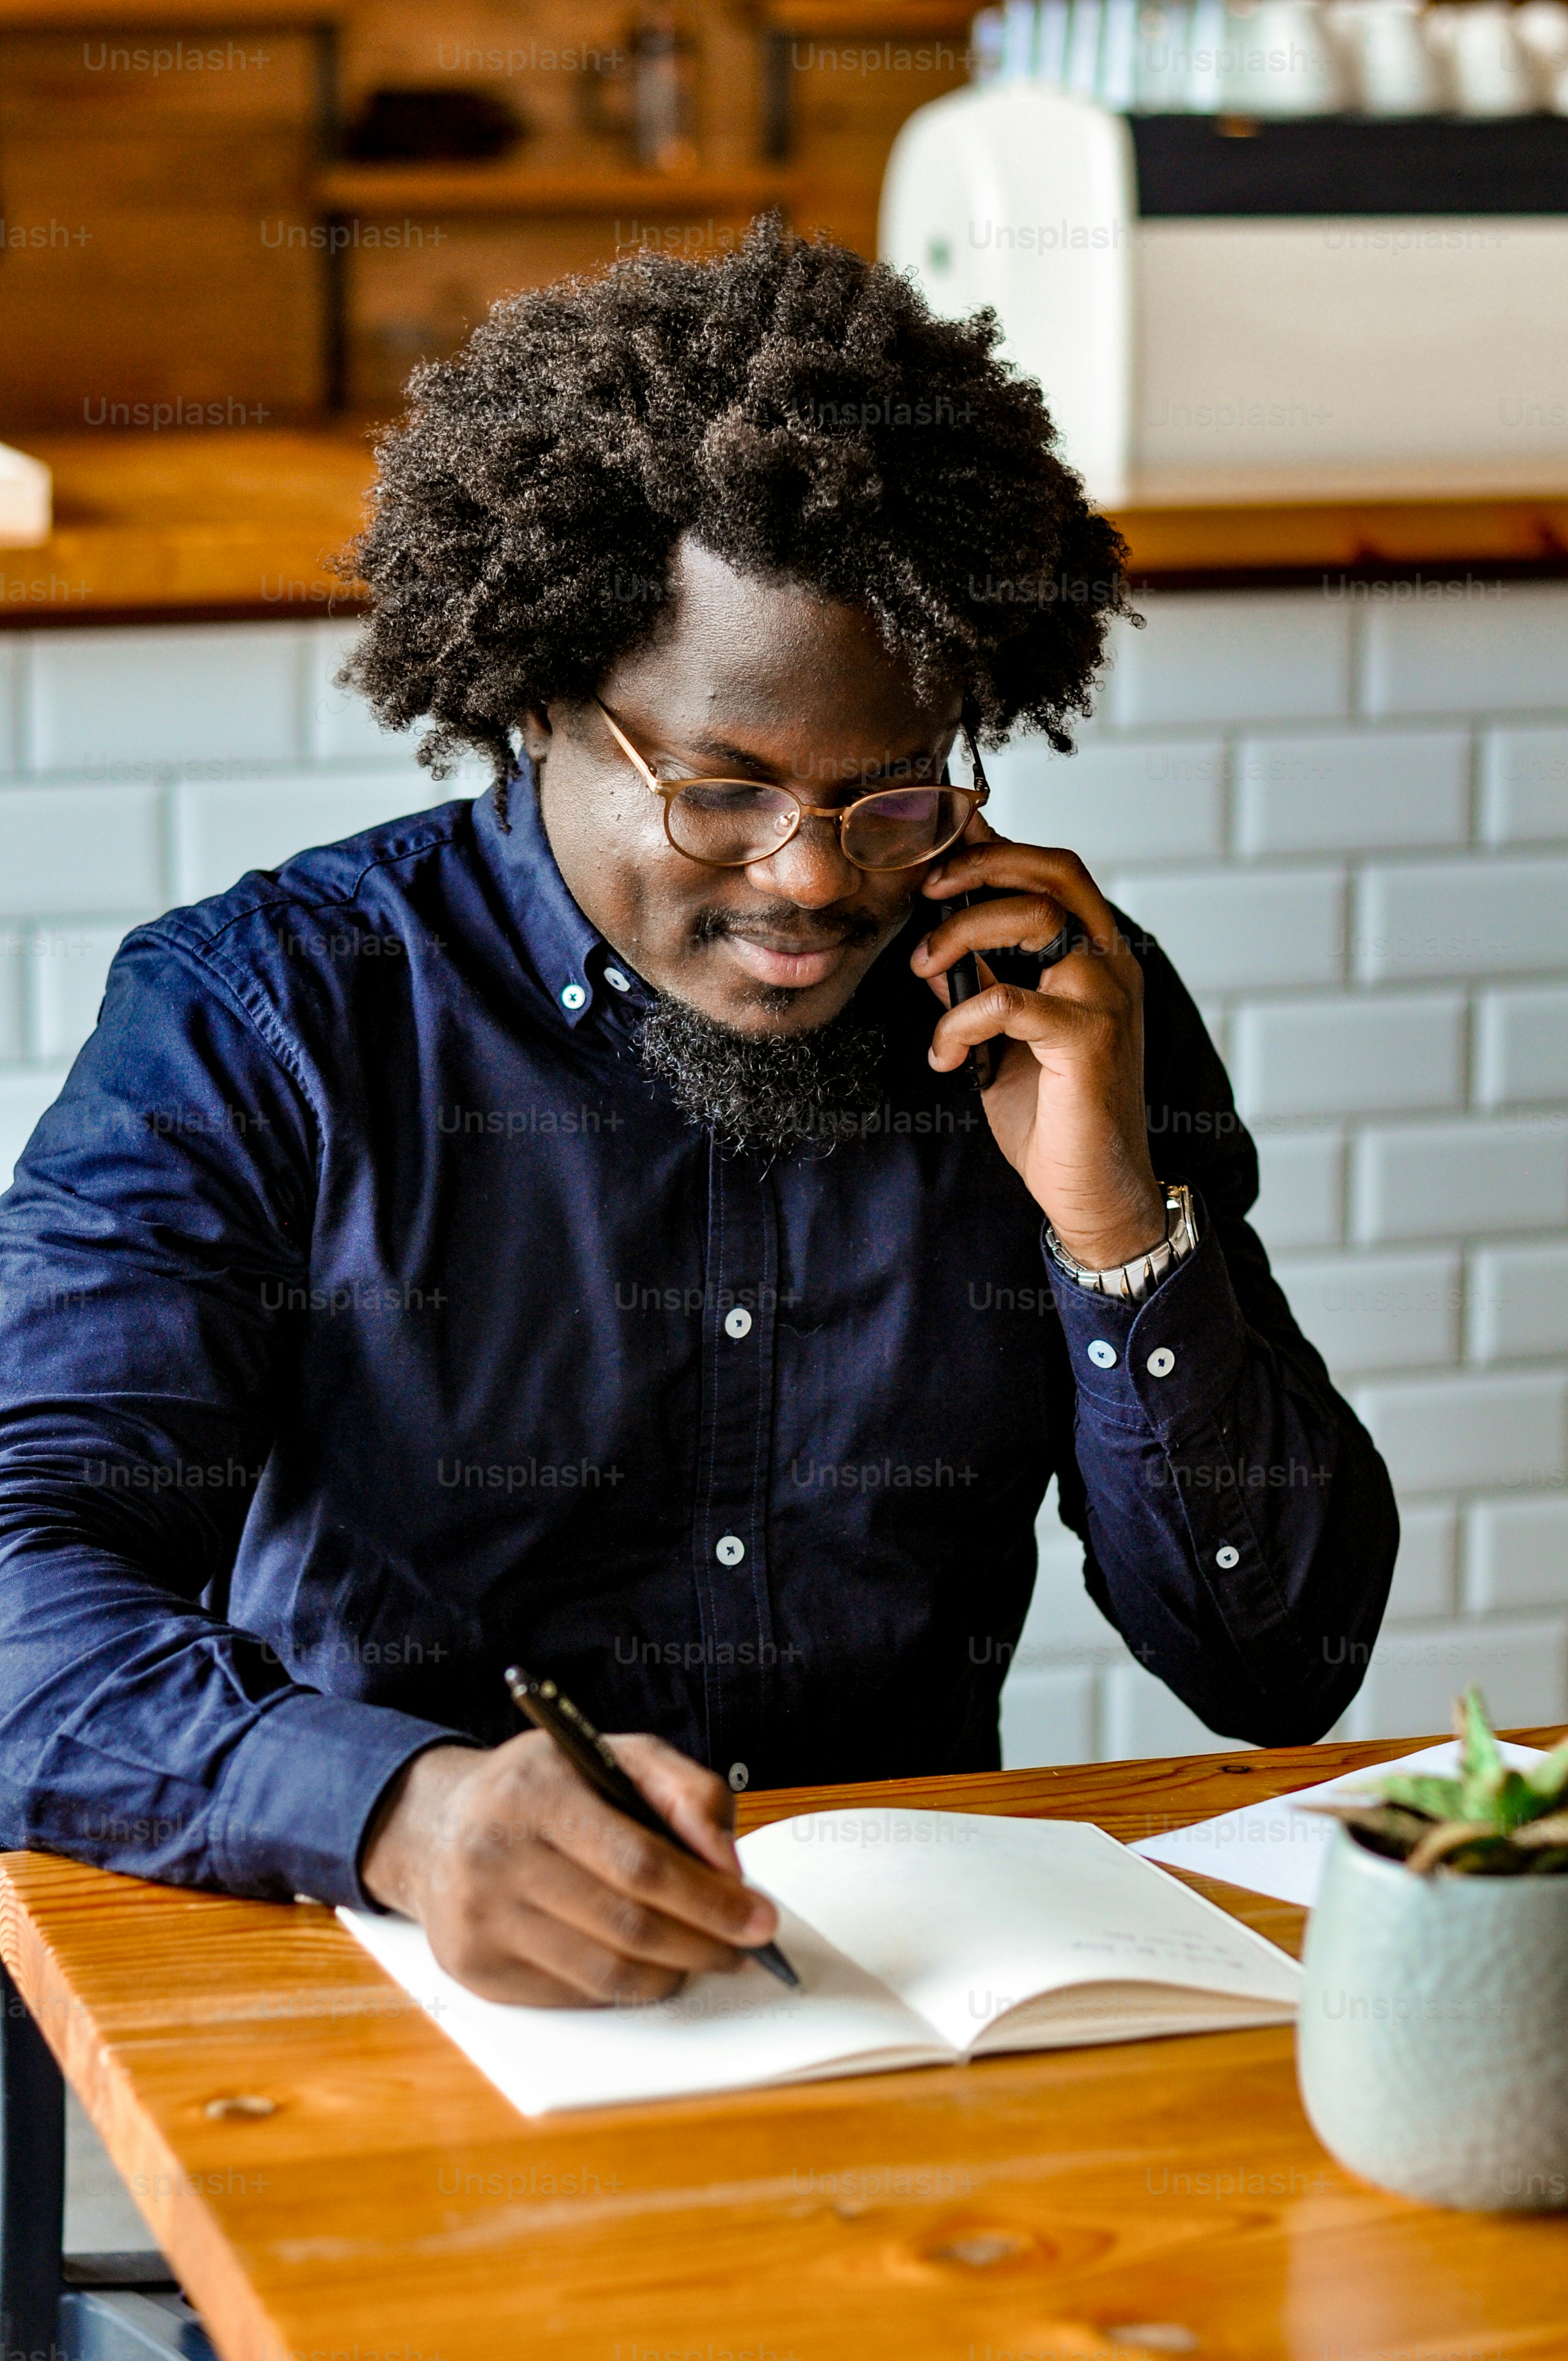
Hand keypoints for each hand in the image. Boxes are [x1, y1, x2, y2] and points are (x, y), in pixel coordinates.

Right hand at [360, 1732, 778, 2006]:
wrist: (434, 1824)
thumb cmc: (543, 1787)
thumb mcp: (614, 1755)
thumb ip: (685, 1791)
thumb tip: (728, 1867)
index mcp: (536, 1792)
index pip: (639, 1862)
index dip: (709, 1899)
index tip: (759, 1918)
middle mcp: (497, 1855)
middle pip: (629, 1925)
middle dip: (704, 1943)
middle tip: (745, 1948)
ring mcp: (480, 1919)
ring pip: (605, 1972)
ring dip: (673, 1973)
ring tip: (706, 1957)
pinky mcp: (475, 1968)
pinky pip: (574, 1995)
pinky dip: (625, 1987)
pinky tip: (648, 1965)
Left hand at [911, 815, 1165, 1268]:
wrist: (1093, 1190)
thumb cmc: (1053, 1114)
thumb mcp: (1006, 1035)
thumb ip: (982, 983)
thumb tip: (935, 946)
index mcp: (1097, 956)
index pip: (1056, 872)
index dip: (998, 849)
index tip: (941, 858)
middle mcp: (1111, 965)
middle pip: (1054, 872)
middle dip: (981, 867)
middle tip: (929, 893)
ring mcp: (1105, 998)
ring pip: (1033, 920)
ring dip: (961, 936)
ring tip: (924, 971)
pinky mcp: (1088, 1039)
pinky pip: (1007, 1000)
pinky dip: (959, 1020)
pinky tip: (944, 1056)